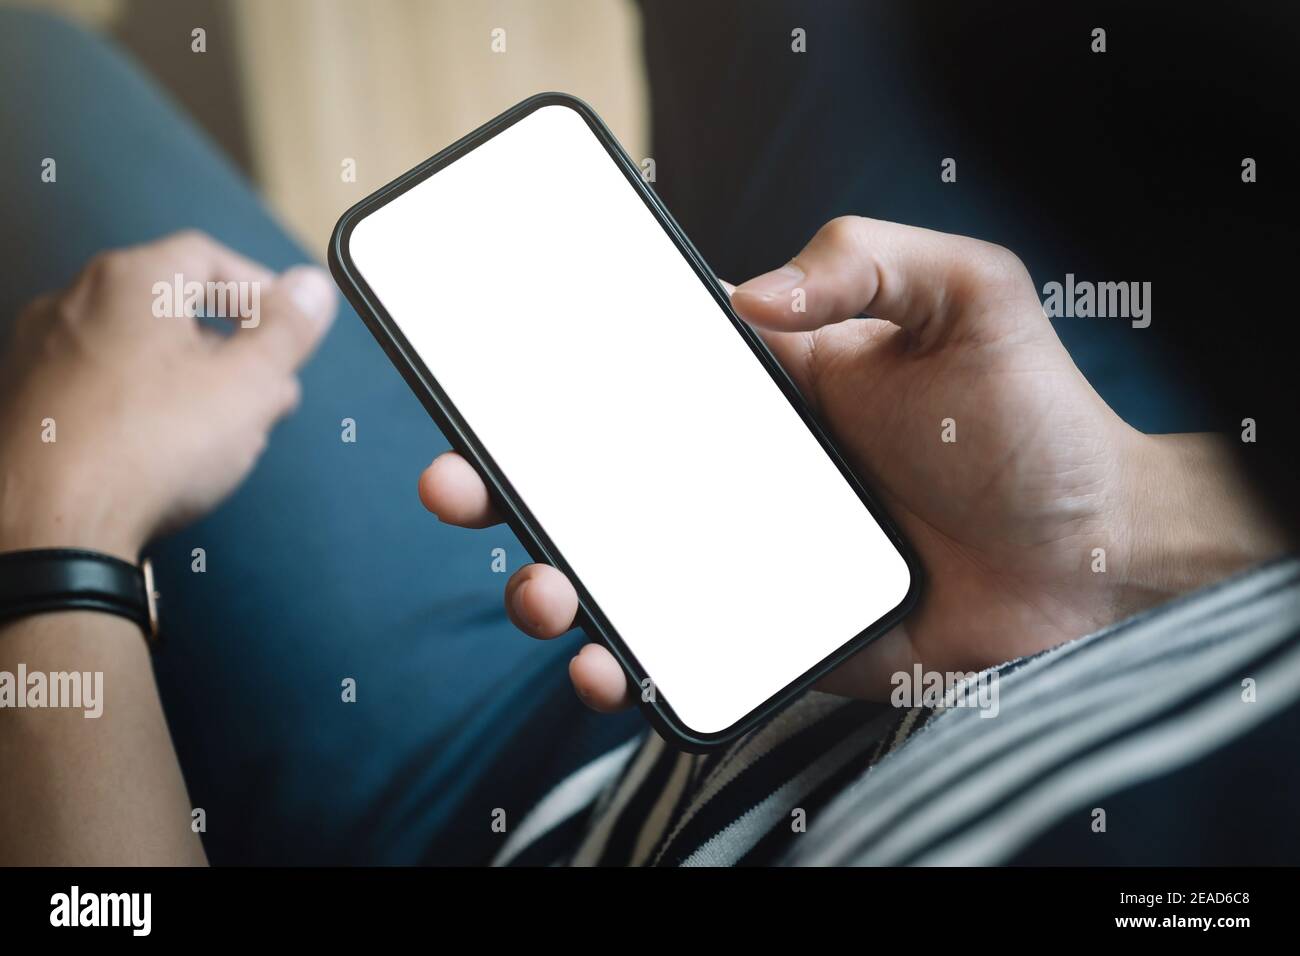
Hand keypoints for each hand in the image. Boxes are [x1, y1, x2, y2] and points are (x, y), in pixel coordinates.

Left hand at [0, 230, 335, 559]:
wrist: (50, 525)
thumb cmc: (147, 446)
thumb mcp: (249, 384)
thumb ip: (288, 329)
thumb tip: (312, 288)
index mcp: (131, 280)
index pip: (209, 257)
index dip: (259, 291)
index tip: (288, 327)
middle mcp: (75, 301)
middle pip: (172, 306)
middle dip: (233, 345)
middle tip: (270, 388)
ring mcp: (41, 352)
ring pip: (138, 350)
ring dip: (192, 378)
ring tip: (230, 427)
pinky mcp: (26, 404)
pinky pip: (102, 386)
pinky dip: (145, 404)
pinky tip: (171, 450)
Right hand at [418, 217, 1282, 709]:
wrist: (1095, 553)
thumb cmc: (1031, 421)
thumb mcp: (963, 299)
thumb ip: (864, 258)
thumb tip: (745, 297)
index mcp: (756, 396)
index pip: (625, 386)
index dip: (542, 388)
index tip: (479, 386)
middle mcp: (733, 479)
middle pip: (590, 485)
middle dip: (502, 488)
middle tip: (459, 487)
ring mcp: (744, 563)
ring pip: (614, 577)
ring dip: (548, 585)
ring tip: (542, 589)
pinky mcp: (772, 638)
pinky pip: (679, 655)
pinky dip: (628, 667)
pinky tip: (610, 663)